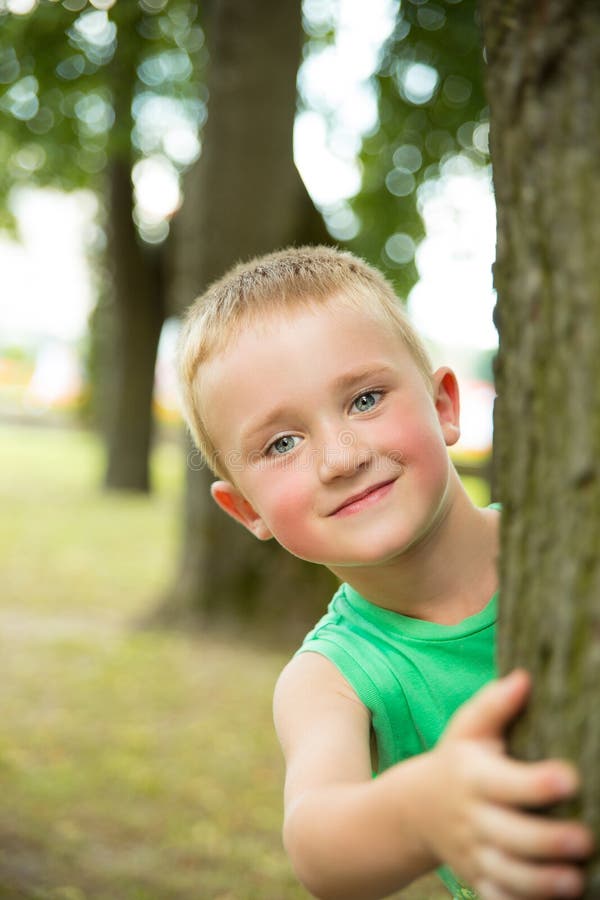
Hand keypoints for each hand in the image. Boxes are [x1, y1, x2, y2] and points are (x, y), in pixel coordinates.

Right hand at [415, 670, 593, 898]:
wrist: (414, 809)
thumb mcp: (467, 729)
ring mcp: (472, 853)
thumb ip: (494, 705)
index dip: (536, 782)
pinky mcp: (476, 879)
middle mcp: (471, 818)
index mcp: (472, 777)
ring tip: (574, 880)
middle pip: (509, 835)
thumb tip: (524, 678)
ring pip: (506, 874)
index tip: (570, 777)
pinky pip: (496, 898)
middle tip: (586, 839)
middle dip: (547, 841)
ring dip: (540, 883)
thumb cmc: (456, 761)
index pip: (505, 782)